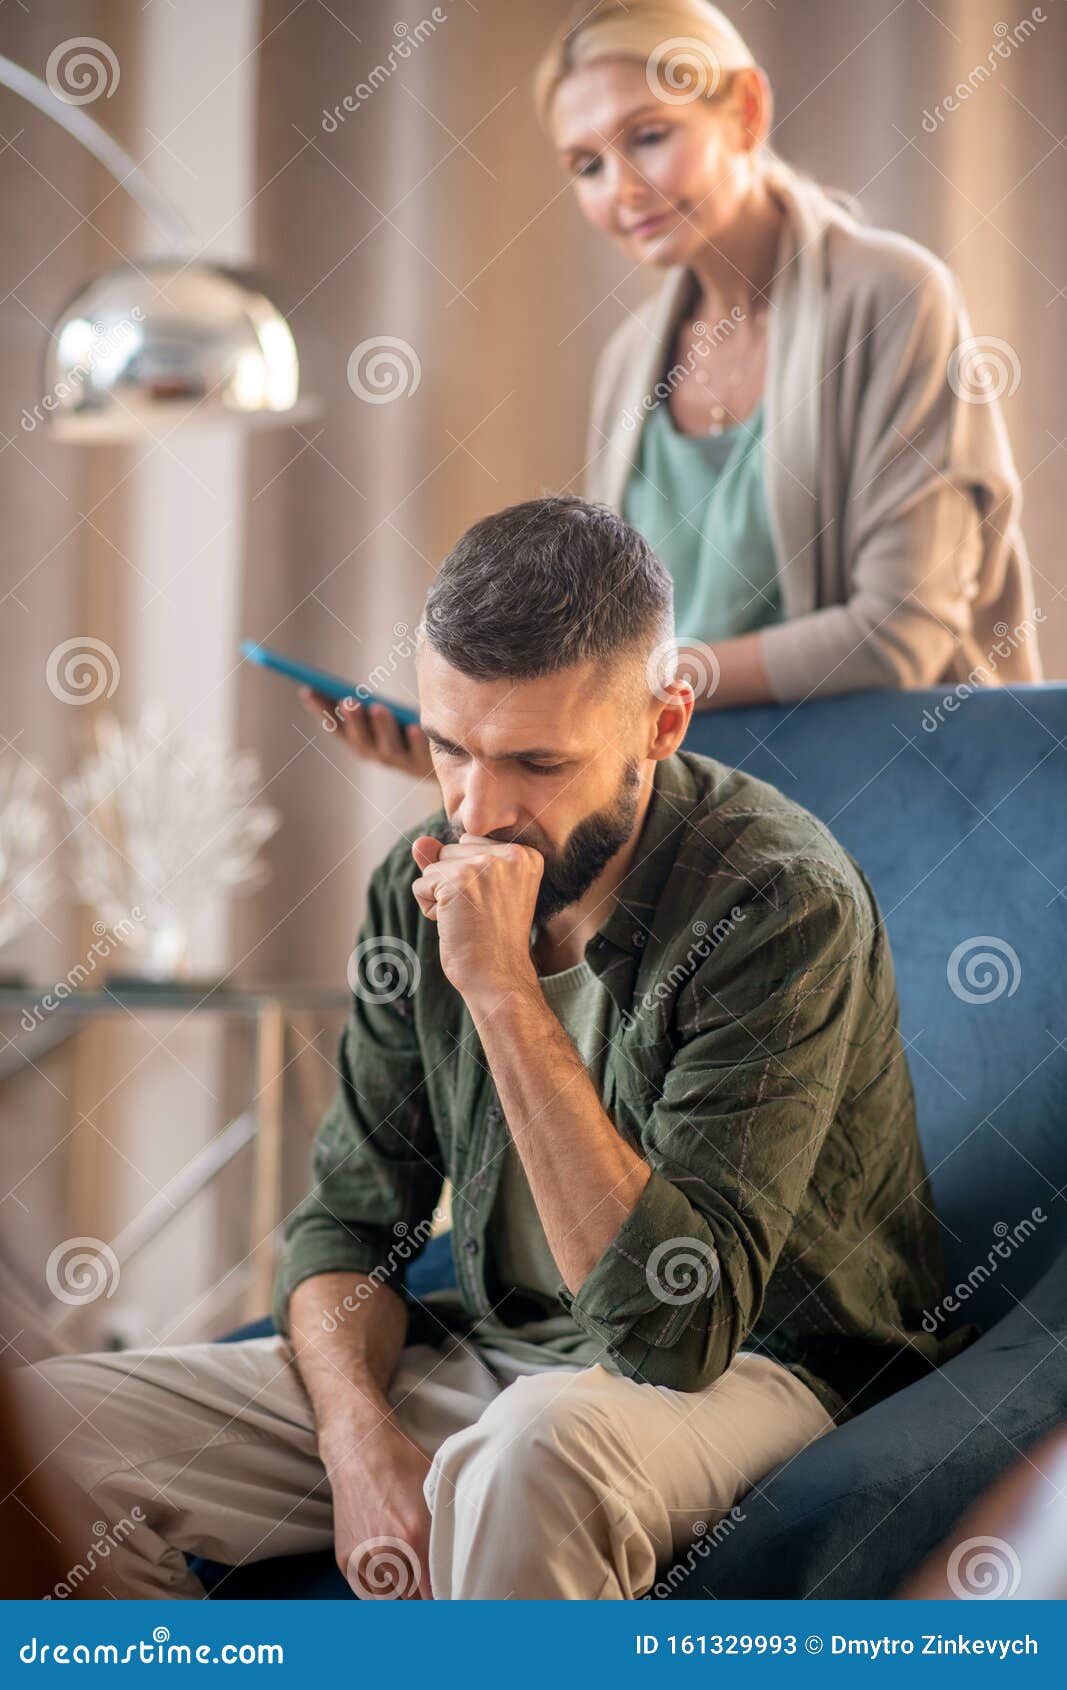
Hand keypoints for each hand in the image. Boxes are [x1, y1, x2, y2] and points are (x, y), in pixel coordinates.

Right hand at [301, 686, 434, 779]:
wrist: (451, 760)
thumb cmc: (410, 725)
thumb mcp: (388, 713)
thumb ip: (369, 703)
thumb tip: (350, 680)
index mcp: (362, 741)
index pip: (336, 727)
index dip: (321, 711)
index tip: (307, 689)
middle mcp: (376, 754)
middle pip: (360, 740)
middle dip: (352, 720)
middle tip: (347, 701)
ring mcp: (401, 763)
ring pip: (388, 748)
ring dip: (381, 727)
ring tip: (378, 707)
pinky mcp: (425, 766)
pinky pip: (420, 754)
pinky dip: (416, 741)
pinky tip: (414, 726)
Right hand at [322, 1419, 434, 1599]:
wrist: (360, 1450)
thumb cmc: (403, 1467)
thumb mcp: (435, 1497)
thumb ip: (445, 1536)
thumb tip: (458, 1569)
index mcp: (416, 1539)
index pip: (434, 1596)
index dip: (445, 1600)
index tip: (451, 1597)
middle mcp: (387, 1554)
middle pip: (412, 1602)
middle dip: (424, 1598)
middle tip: (431, 1587)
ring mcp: (363, 1559)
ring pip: (390, 1601)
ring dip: (402, 1594)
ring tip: (410, 1573)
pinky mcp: (346, 1560)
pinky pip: (368, 1591)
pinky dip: (381, 1587)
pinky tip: (390, 1567)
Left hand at [410, 832, 541, 1004]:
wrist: (498, 976)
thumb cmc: (490, 939)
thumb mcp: (478, 890)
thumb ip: (449, 859)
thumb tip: (419, 842)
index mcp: (525, 855)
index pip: (472, 843)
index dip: (471, 877)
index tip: (492, 905)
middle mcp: (511, 854)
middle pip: (452, 850)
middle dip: (453, 882)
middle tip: (479, 914)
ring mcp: (485, 865)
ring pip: (435, 866)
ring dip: (440, 895)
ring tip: (467, 919)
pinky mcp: (459, 880)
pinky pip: (421, 884)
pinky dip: (429, 908)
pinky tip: (454, 924)